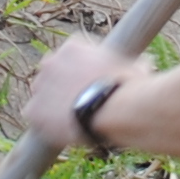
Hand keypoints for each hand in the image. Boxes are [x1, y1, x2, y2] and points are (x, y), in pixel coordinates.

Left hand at [17, 33, 143, 149]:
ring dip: (51, 104)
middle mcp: (51, 61)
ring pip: (41, 94)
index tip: (89, 84)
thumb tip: (146, 64)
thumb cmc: (128, 88)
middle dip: (62, 86)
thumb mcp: (135, 68)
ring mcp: (39, 85)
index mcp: (73, 47)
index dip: (80, 73)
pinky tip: (60, 131)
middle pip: (52, 73)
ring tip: (70, 120)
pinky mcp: (33, 110)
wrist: (113, 109)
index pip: (70, 56)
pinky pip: (33, 116)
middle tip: (78, 103)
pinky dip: (44, 123)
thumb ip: (133, 64)